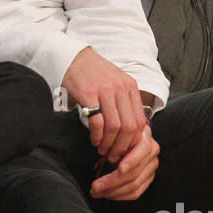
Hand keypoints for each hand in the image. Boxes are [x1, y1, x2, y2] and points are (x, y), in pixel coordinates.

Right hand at [62, 46, 148, 162]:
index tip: (126, 151)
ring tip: (102, 148)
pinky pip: (97, 123)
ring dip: (108, 143)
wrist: (72, 57)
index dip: (134, 141)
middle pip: (129, 127)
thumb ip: (124, 102)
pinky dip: (97, 136)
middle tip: (114, 155)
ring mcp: (105, 91)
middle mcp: (120, 88)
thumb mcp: (115, 83)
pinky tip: (94, 139)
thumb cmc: (93, 74)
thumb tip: (130, 131)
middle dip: (122, 146)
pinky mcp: (88, 94)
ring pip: (114, 127)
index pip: (140, 122)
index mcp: (130, 86)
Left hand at [90, 121, 159, 200]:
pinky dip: (119, 196)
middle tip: (95, 186)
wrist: (131, 137)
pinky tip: (107, 194)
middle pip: (135, 173)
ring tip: (97, 191)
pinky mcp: (148, 178)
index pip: (142, 151)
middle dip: (112, 182)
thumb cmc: (120, 136)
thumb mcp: (117, 134)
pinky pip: (135, 193)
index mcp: (145, 139)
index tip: (119, 169)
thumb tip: (104, 154)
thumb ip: (114, 142)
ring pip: (134, 186)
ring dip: (113, 191)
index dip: (131, 161)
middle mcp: (152, 153)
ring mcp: (151, 167)